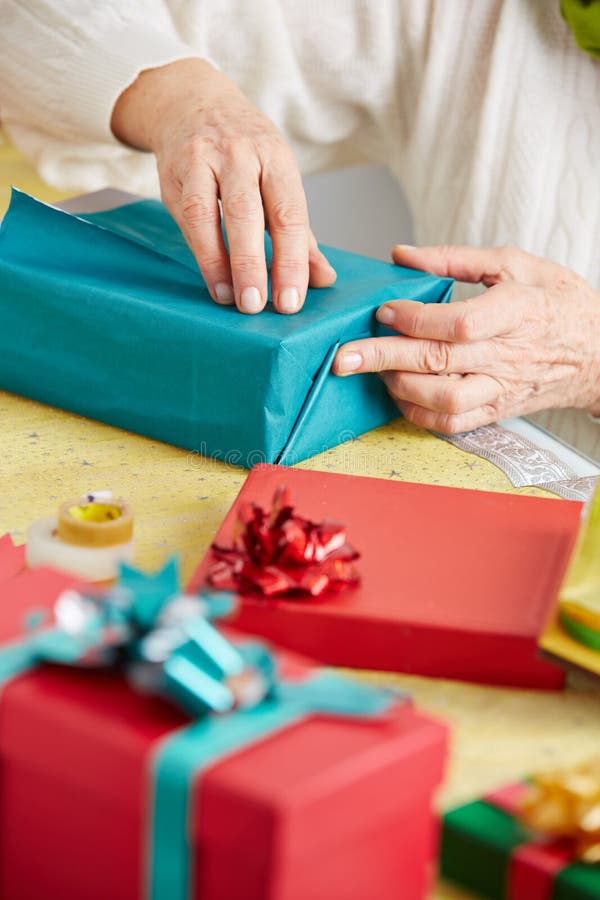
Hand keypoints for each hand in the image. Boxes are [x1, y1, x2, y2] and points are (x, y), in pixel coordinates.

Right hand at [111, 58, 334, 313]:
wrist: (194, 102)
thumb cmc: (245, 152)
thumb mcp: (278, 181)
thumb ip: (299, 235)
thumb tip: (324, 279)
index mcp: (277, 159)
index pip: (289, 214)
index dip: (292, 260)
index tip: (292, 300)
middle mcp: (242, 155)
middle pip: (250, 214)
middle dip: (255, 264)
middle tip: (260, 306)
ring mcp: (205, 160)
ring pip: (210, 215)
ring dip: (222, 262)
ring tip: (233, 300)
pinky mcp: (176, 172)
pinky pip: (187, 215)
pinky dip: (201, 252)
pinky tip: (214, 281)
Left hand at [333, 245, 599, 432]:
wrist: (599, 351)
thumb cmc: (556, 301)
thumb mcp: (515, 262)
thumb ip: (455, 257)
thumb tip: (401, 254)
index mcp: (517, 310)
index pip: (460, 323)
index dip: (416, 319)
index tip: (383, 310)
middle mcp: (509, 353)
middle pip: (440, 361)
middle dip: (385, 358)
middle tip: (343, 357)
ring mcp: (502, 387)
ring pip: (446, 398)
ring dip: (402, 387)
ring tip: (375, 371)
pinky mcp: (497, 411)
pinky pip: (454, 423)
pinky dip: (420, 414)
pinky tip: (399, 395)